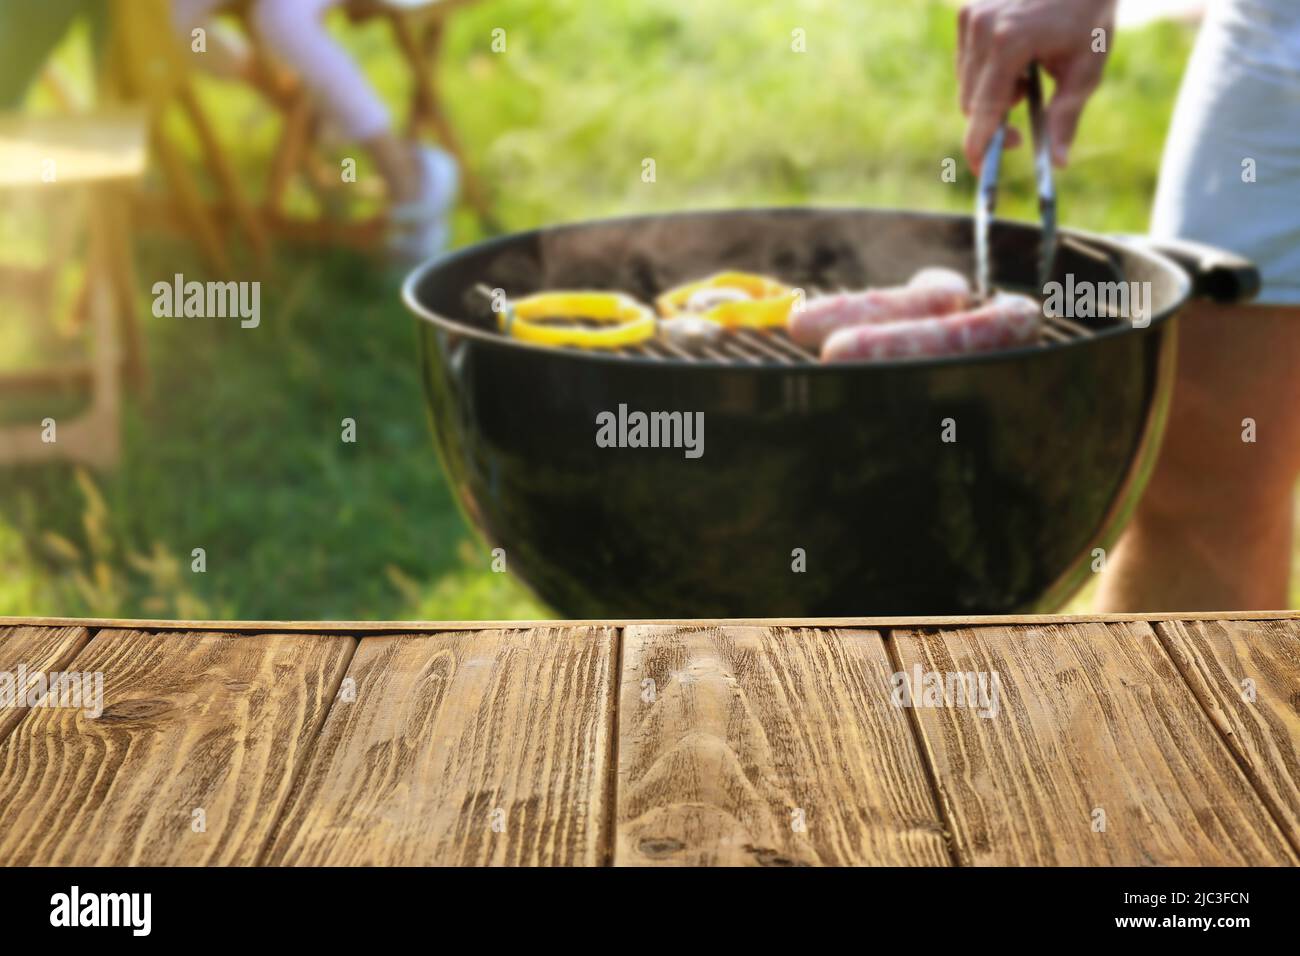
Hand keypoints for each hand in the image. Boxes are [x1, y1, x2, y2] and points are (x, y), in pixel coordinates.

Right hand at [957, 0, 1116, 171]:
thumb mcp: (1086, 69)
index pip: (982, 110)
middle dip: (994, 120)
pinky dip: (987, 74)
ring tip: (1027, 79)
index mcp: (1010, 42)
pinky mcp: (967, 12)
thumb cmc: (1089, 16)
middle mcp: (981, 28)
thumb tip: (1058, 163)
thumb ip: (1067, 117)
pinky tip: (1016, 59)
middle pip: (970, 102)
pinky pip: (966, 64)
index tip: (982, 169)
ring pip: (966, 85)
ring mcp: (971, 17)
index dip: (979, 145)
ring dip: (992, 95)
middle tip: (1023, 127)